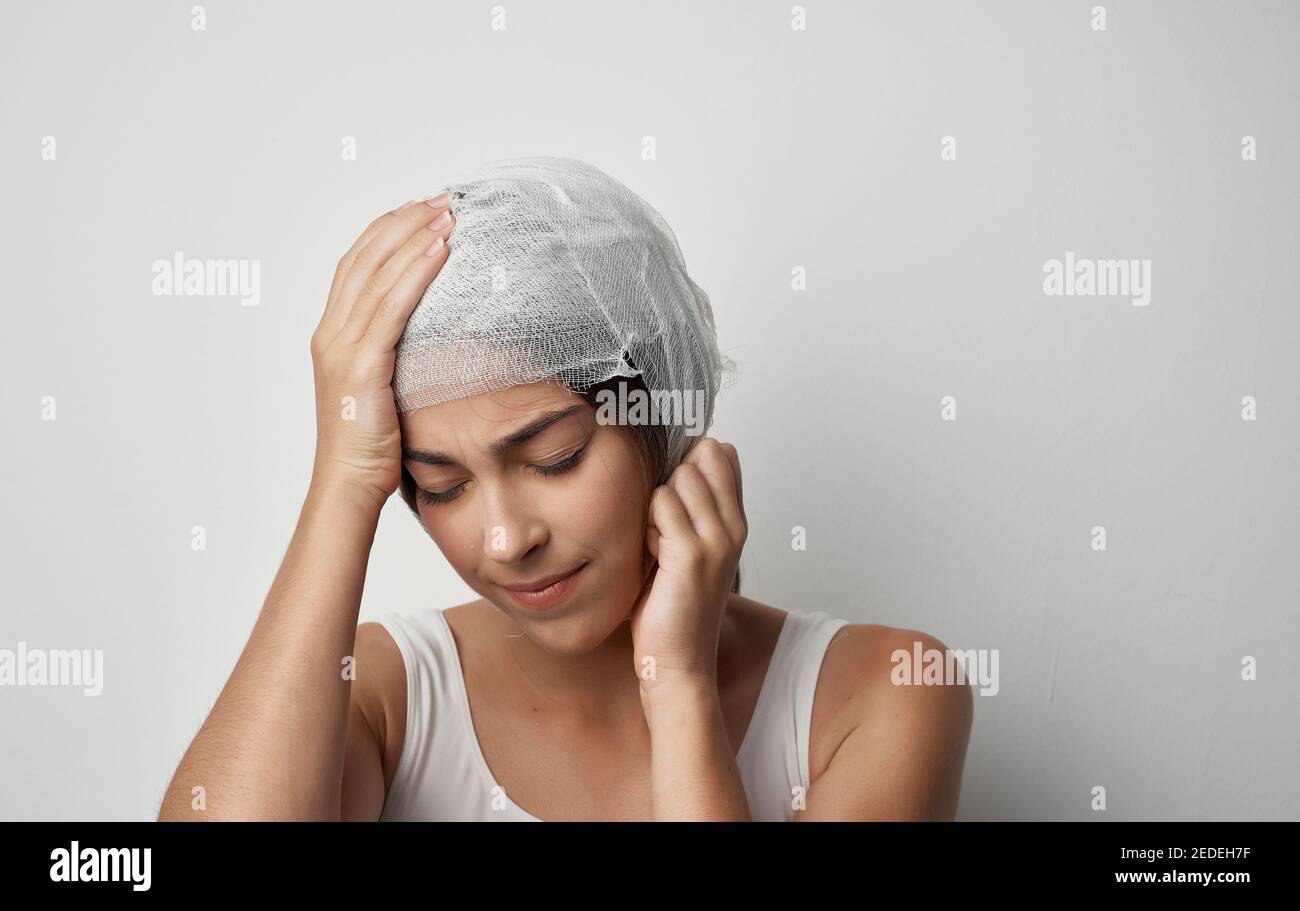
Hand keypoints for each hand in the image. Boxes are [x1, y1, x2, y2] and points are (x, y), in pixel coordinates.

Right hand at [309, 195, 456, 507]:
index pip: (357, 264)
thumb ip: (393, 356)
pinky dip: (416, 274)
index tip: (421, 209)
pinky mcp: (361, 365)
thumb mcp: (382, 389)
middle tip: (442, 199)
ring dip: (416, 237)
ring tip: (449, 213)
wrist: (348, 485)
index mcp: (332, 335)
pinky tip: (441, 252)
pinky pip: (392, 308)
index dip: (388, 231)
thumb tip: (429, 337)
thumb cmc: (371, 446)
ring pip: (379, 275)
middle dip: (405, 222)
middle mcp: (331, 333)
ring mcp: (342, 347)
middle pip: (366, 258)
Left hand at [628, 438, 746, 704]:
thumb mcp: (689, 548)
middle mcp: (734, 527)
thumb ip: (689, 509)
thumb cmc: (673, 607)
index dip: (689, 461)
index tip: (673, 495)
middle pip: (701, 457)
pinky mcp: (692, 555)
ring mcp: (717, 540)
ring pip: (680, 477)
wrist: (677, 663)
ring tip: (657, 543)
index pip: (725, 453)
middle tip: (662, 526)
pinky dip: (648, 523)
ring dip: (657, 504)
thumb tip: (675, 463)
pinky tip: (651, 553)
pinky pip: (663, 504)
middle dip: (670, 481)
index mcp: (736, 523)